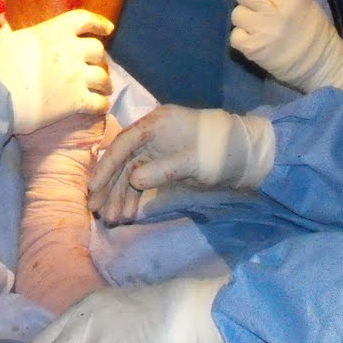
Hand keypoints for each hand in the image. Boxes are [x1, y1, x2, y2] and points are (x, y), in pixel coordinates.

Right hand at [0, 9, 113, 132]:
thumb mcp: (10, 40)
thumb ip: (26, 39)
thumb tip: (22, 37)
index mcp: (54, 31)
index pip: (84, 20)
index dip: (99, 23)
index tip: (108, 29)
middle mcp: (70, 51)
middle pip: (98, 50)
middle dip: (100, 59)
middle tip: (97, 66)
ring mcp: (76, 76)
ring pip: (103, 77)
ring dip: (106, 83)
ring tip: (105, 89)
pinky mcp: (76, 102)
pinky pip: (99, 103)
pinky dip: (103, 105)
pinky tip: (102, 107)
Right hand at [88, 104, 274, 224]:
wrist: (248, 156)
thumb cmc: (222, 151)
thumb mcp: (196, 160)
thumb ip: (164, 169)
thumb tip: (133, 180)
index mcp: (157, 123)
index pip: (124, 143)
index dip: (107, 166)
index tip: (94, 188)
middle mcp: (152, 134)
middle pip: (122, 160)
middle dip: (109, 186)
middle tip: (96, 211)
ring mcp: (157, 150)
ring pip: (130, 173)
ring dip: (121, 196)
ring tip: (114, 219)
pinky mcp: (163, 165)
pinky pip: (142, 181)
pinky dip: (134, 197)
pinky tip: (128, 214)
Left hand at [225, 0, 342, 92]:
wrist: (321, 63)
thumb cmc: (311, 28)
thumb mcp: (300, 0)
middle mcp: (275, 9)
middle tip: (259, 9)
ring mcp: (263, 29)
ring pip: (237, 14)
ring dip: (245, 20)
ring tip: (261, 28)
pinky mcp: (254, 49)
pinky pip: (234, 36)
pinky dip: (242, 38)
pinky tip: (256, 41)